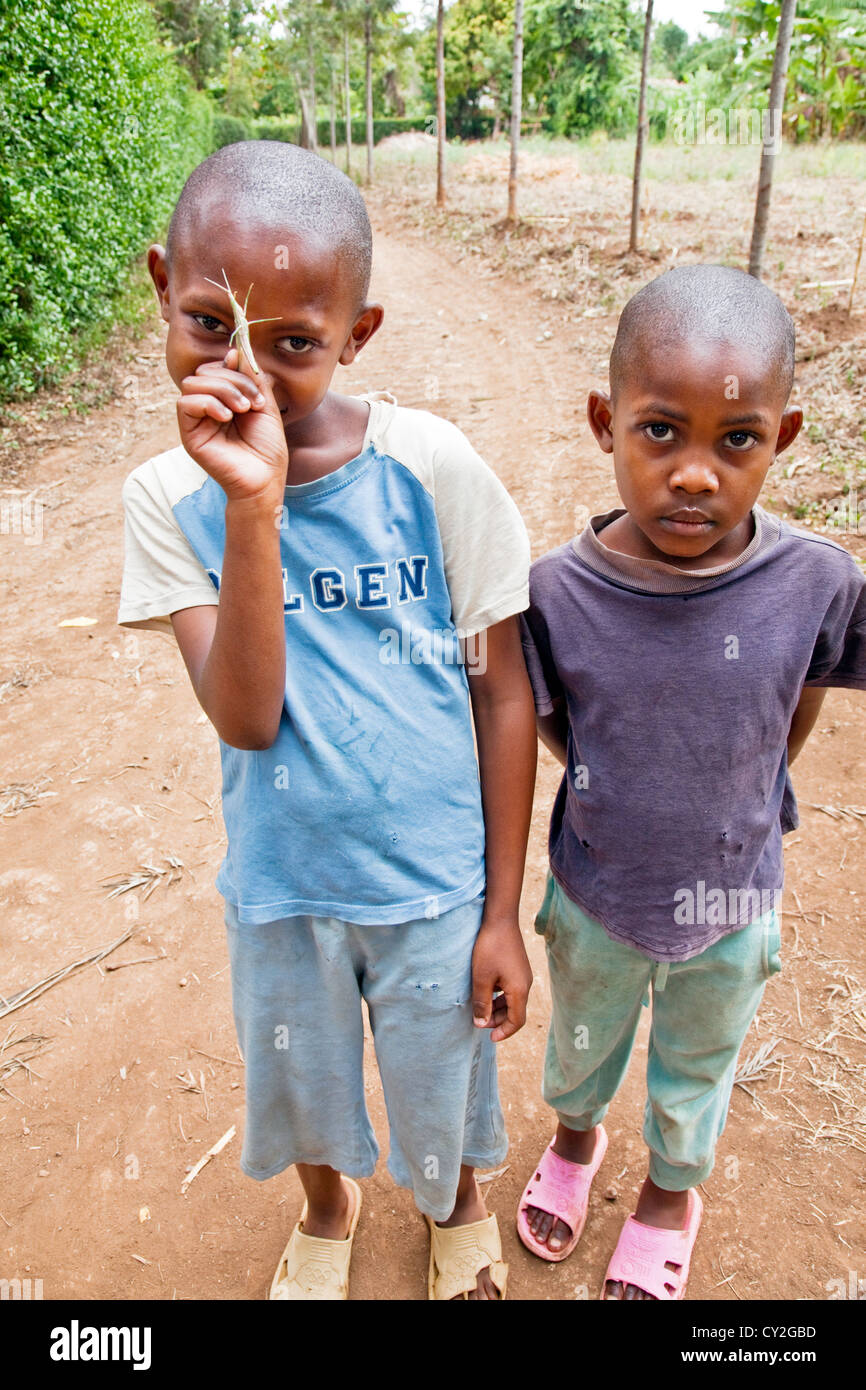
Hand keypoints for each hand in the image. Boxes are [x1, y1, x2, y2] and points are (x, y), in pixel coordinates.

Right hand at [176, 347, 288, 503]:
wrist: (265, 479)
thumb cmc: (267, 448)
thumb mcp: (265, 405)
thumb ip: (251, 379)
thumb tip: (234, 352)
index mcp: (224, 399)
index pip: (216, 367)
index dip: (233, 367)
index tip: (256, 385)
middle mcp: (207, 407)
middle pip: (204, 371)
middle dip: (232, 379)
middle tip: (253, 403)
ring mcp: (197, 420)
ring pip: (194, 383)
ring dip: (222, 390)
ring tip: (242, 410)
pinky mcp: (189, 434)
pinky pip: (185, 403)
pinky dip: (208, 404)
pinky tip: (227, 418)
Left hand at [471, 913, 532, 1042]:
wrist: (500, 919)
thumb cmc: (490, 948)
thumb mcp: (481, 978)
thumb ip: (481, 1003)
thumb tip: (481, 1024)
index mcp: (519, 990)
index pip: (517, 1020)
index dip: (504, 1032)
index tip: (490, 1038)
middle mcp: (525, 984)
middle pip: (515, 1012)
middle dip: (498, 1021)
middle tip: (479, 1022)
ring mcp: (523, 975)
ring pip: (513, 1001)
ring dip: (498, 1009)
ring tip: (480, 1009)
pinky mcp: (518, 967)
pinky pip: (511, 990)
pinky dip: (500, 997)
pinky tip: (486, 992)